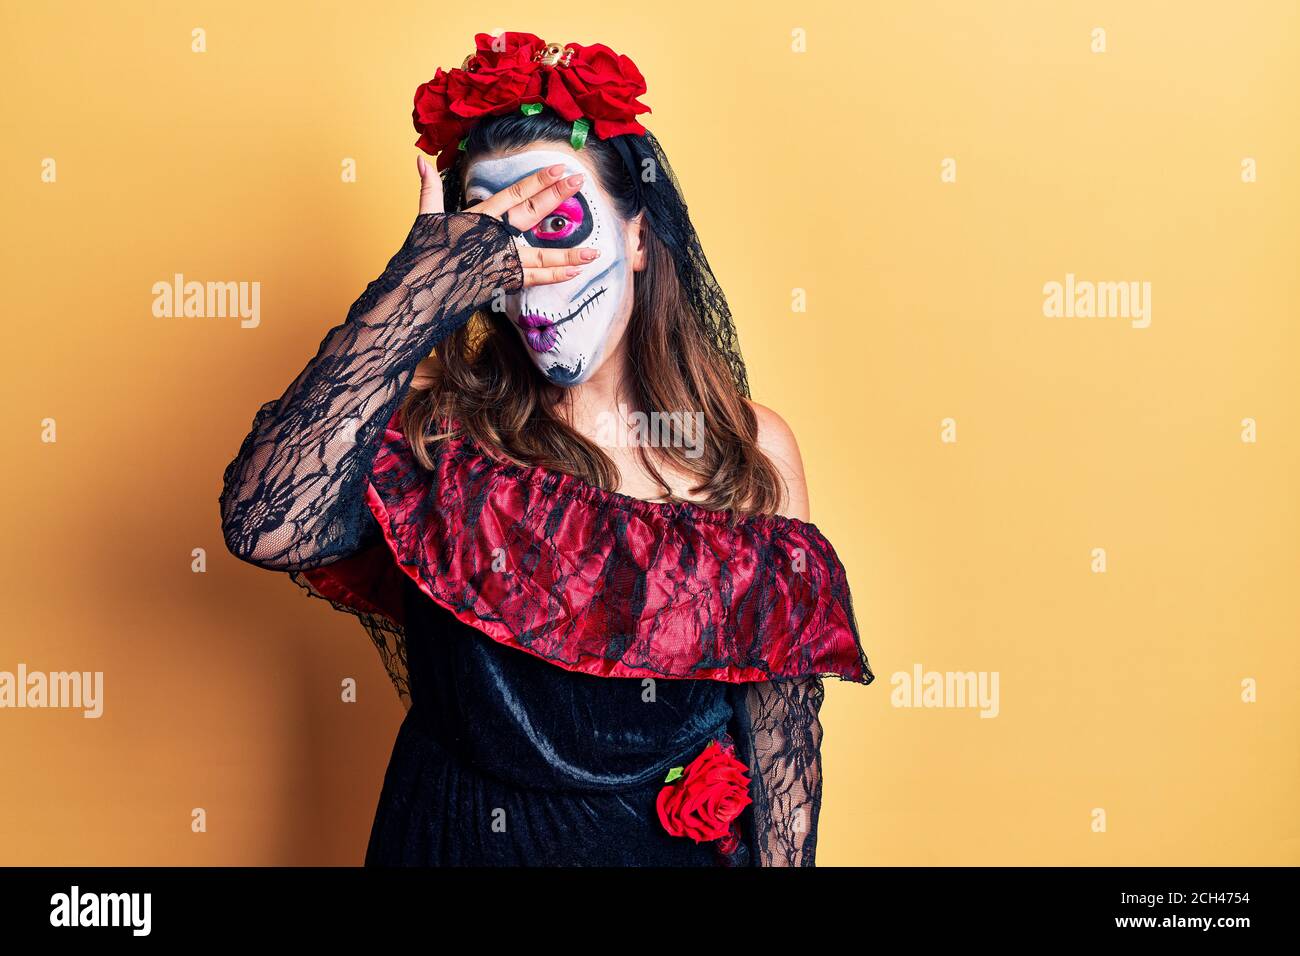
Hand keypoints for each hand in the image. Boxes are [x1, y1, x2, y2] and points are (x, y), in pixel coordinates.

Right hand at [416, 156, 599, 287]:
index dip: (538, 180)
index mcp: (479, 218)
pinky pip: (534, 280)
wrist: (418, 291)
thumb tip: (419, 159)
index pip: (514, 194)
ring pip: (540, 255)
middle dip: (556, 196)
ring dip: (569, 253)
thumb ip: (429, 189)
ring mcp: (500, 261)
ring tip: (595, 251)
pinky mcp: (502, 282)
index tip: (560, 169)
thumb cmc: (422, 255)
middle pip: (531, 213)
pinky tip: (575, 272)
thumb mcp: (425, 218)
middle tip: (580, 182)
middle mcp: (494, 237)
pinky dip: (555, 276)